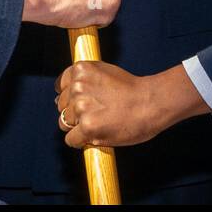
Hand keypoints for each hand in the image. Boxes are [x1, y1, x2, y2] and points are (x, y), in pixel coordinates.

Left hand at [54, 62, 208, 148]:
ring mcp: (81, 107)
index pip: (60, 86)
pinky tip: (94, 136)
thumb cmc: (132, 89)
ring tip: (97, 124)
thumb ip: (85, 80)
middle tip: (96, 114)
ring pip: (64, 123)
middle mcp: (77, 86)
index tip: (83, 101)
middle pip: (61, 106)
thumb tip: (61, 95)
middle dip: (74, 112)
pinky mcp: (87, 127)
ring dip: (77, 127)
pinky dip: (80, 142)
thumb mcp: (105, 72)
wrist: (151, 103)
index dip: (71, 97)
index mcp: (81, 69)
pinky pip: (71, 139)